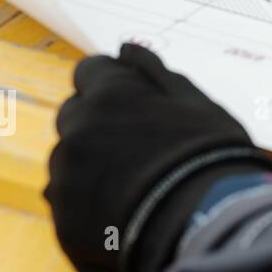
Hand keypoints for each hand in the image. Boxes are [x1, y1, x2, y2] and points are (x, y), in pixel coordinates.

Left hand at [46, 43, 271, 271]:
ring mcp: (66, 175)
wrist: (205, 223)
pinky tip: (123, 208)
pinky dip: (88, 200)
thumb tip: (127, 48)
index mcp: (109, 94)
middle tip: (139, 145)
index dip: (111, 85)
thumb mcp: (195, 103)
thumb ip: (154, 73)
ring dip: (92, 163)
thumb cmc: (208, 155)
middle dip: (98, 123)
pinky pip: (67, 200)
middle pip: (74, 115)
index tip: (133, 102)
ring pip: (70, 159)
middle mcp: (77, 129)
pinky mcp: (63, 218)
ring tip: (136, 184)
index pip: (89, 72)